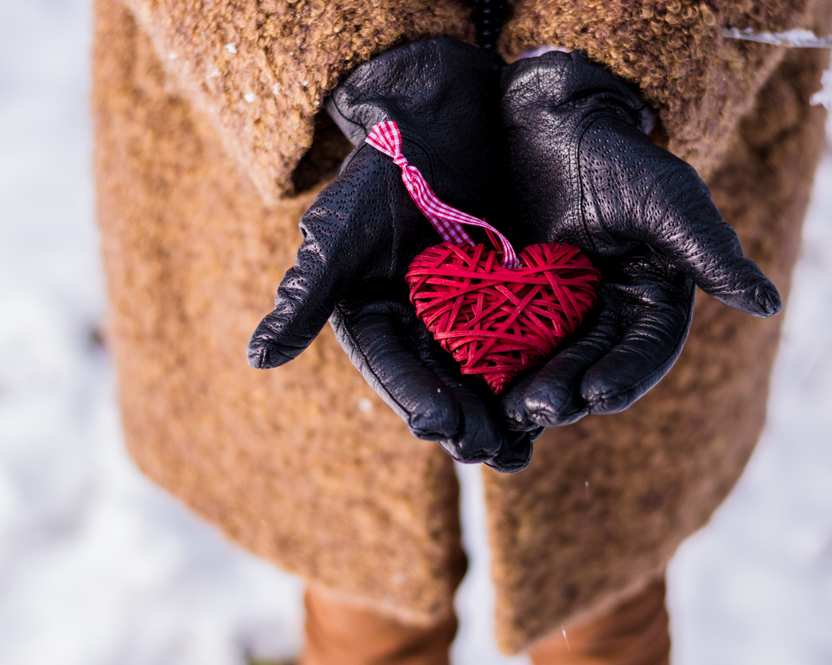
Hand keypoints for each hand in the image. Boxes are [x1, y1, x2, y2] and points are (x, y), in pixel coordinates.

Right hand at [247, 38, 536, 470]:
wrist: (438, 129)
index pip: (393, 372)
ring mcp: (465, 319)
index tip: (440, 426)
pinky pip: (522, 344)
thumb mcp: (341, 234)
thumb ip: (306, 294)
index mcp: (375, 324)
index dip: (416, 399)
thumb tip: (257, 359)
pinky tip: (556, 402)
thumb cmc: (379, 177)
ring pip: (483, 379)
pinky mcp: (506, 302)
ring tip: (523, 451)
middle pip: (442, 387)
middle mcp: (419, 331)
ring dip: (501, 417)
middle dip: (465, 423)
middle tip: (491, 453)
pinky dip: (534, 374)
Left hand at [499, 51, 781, 429]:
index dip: (625, 375)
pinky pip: (510, 339)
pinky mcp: (517, 300)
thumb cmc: (618, 156)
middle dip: (570, 389)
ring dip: (534, 387)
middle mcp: (610, 311)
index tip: (597, 394)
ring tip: (511, 410)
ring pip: (551, 360)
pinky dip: (499, 364)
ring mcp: (561, 309)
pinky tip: (482, 385)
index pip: (646, 349)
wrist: (552, 123)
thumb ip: (710, 253)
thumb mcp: (667, 202)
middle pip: (594, 363)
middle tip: (541, 410)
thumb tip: (768, 304)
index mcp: (653, 298)